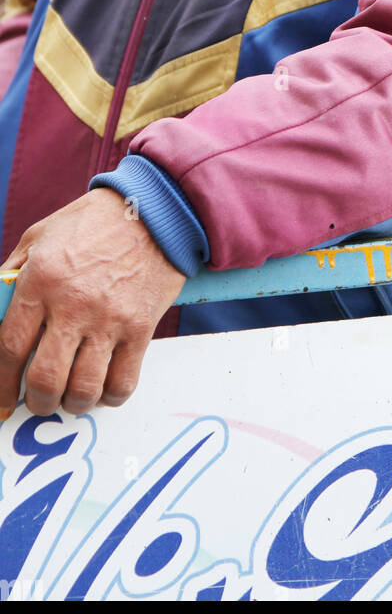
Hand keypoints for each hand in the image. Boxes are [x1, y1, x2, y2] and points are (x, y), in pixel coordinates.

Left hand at [0, 189, 184, 419]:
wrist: (154, 210)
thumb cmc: (93, 222)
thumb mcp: (40, 236)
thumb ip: (13, 273)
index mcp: (41, 280)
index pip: (9, 347)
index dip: (1, 384)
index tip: (3, 401)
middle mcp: (73, 304)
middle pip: (45, 377)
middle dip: (37, 401)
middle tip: (38, 401)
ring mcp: (110, 318)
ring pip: (83, 388)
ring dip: (72, 404)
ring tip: (71, 397)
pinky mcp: (141, 327)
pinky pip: (123, 382)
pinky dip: (109, 397)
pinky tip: (103, 389)